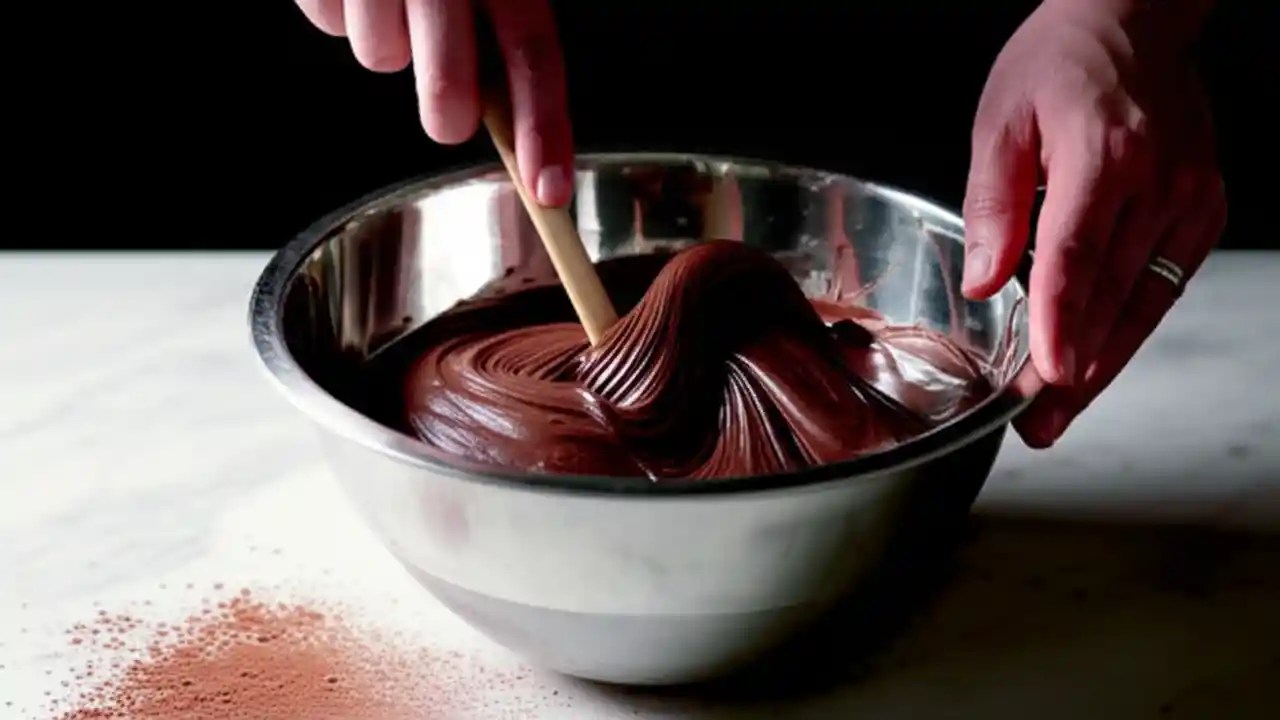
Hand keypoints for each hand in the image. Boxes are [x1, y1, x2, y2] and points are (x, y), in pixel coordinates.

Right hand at [295, 0, 574, 205]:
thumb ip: (503, 14)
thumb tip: (517, 102)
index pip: (533, 52)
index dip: (543, 128)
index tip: (548, 189)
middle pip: (450, 82)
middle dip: (448, 111)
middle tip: (447, 110)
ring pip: (379, 57)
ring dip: (385, 44)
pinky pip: (329, 23)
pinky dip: (340, 11)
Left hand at [961, 0, 1225, 446]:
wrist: (1132, 20)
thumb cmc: (1060, 63)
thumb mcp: (1002, 119)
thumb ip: (993, 203)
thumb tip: (989, 282)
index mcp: (1104, 156)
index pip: (1079, 257)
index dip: (1064, 324)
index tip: (1050, 377)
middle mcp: (1160, 182)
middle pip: (1113, 297)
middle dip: (1075, 370)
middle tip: (1038, 425)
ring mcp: (1191, 197)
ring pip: (1144, 302)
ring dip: (1103, 364)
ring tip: (1061, 413)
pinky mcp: (1203, 207)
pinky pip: (1164, 285)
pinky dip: (1130, 328)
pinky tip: (1097, 363)